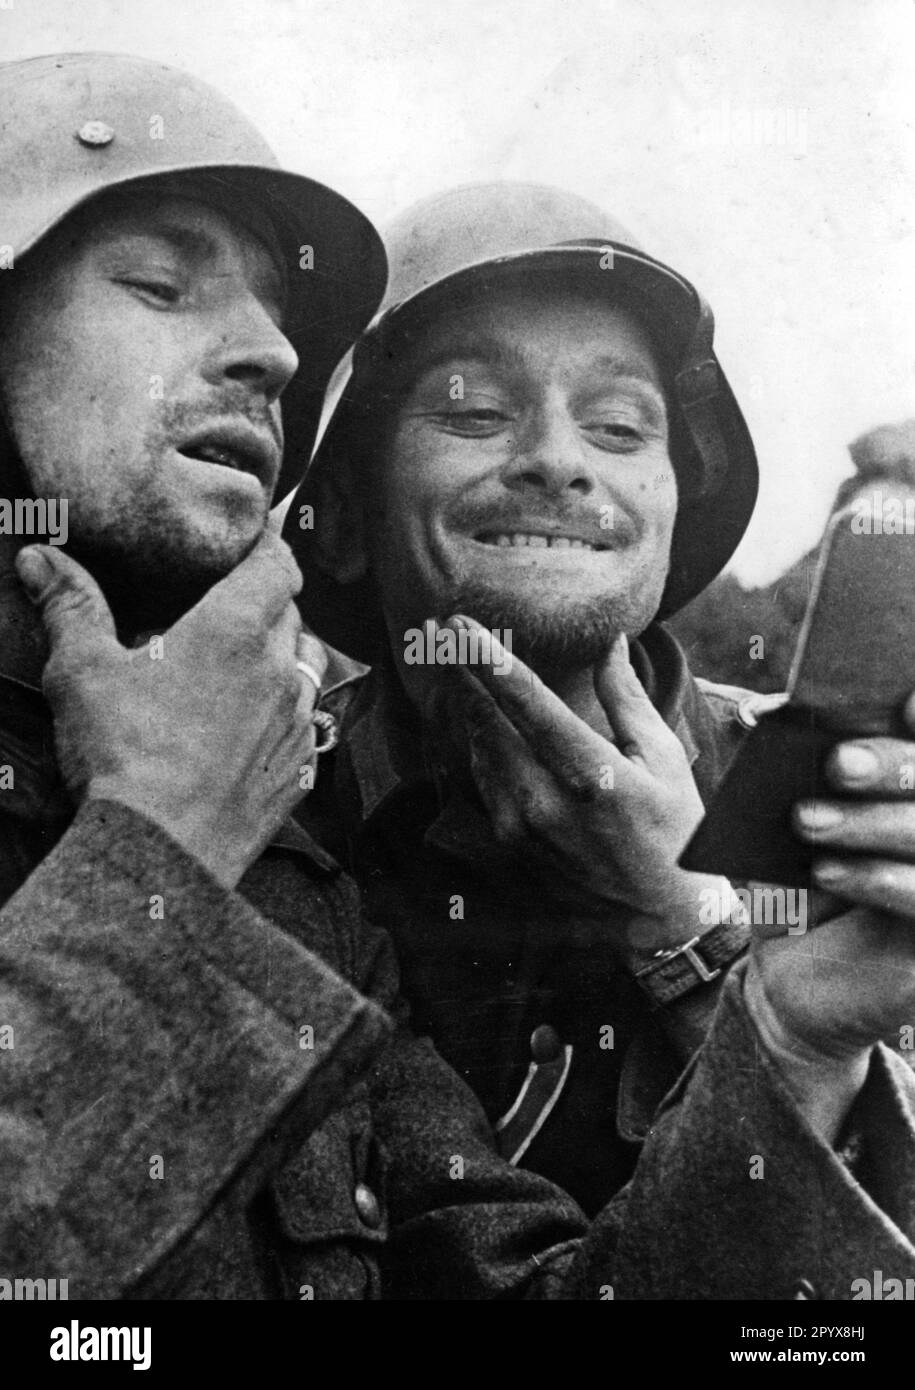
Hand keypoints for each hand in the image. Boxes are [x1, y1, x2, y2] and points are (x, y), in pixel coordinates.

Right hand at [16, 531, 325, 889]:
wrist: (162, 851)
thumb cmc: (123, 754)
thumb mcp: (82, 671)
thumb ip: (71, 606)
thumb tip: (41, 557)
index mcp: (235, 629)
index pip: (277, 564)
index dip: (268, 549)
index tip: (251, 547)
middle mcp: (279, 669)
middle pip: (290, 614)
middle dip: (264, 605)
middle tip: (224, 612)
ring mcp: (297, 722)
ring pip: (306, 668)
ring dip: (281, 659)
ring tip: (241, 669)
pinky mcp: (300, 770)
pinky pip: (306, 727)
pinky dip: (285, 717)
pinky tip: (252, 729)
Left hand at [431, 616, 729, 957]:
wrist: (662, 916)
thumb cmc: (674, 829)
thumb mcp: (662, 758)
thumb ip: (626, 698)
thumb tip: (611, 642)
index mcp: (592, 776)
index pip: (528, 705)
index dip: (489, 660)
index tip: (460, 624)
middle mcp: (547, 803)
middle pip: (487, 722)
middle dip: (460, 671)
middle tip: (438, 630)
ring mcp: (523, 829)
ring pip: (478, 750)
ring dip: (464, 704)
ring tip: (452, 663)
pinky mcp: (511, 846)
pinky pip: (483, 781)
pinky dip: (476, 743)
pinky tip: (476, 717)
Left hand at [744, 701, 914, 1140]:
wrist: (793, 982)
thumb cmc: (800, 886)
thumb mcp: (799, 820)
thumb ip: (804, 771)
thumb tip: (776, 712)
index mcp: (910, 791)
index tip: (907, 699)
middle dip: (889, 765)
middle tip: (836, 763)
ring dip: (870, 824)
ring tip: (806, 820)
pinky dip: (879, 880)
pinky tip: (828, 871)